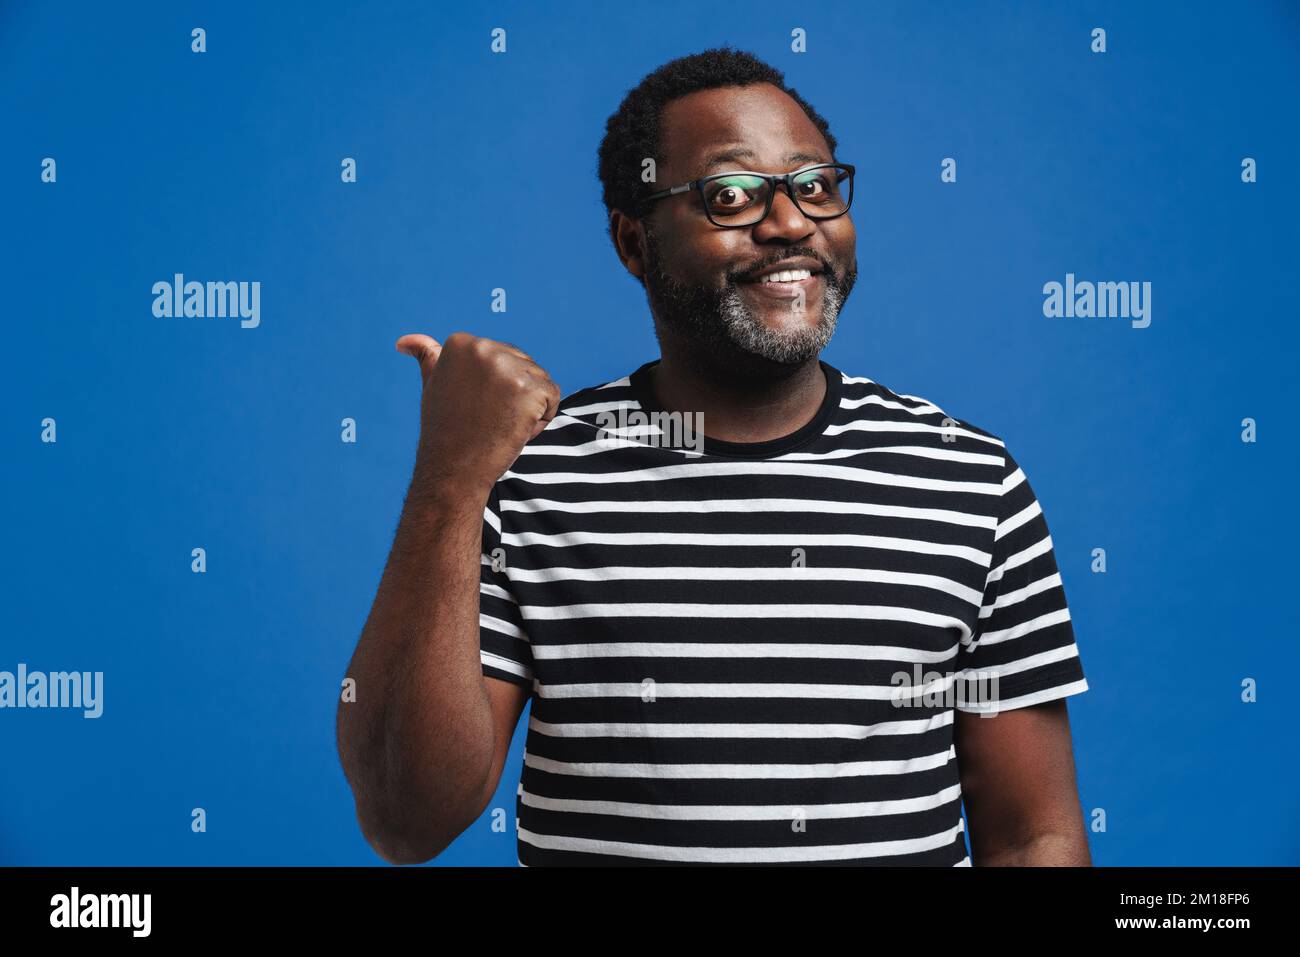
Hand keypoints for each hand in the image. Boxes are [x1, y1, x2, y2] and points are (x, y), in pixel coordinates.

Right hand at [396, 332, 561, 499]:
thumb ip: (428, 357)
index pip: (503, 356)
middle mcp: (483, 348)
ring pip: (540, 382)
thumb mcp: (433, 385)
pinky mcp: (529, 389)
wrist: (453, 470)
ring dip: (528, 408)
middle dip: (513, 395)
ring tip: (498, 424)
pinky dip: (541, 419)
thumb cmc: (444, 430)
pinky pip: (553, 397)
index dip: (494, 386)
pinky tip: (515, 430)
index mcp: (460, 342)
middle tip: (485, 418)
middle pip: (524, 366)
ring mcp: (507, 368)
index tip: (471, 404)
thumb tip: (404, 341)